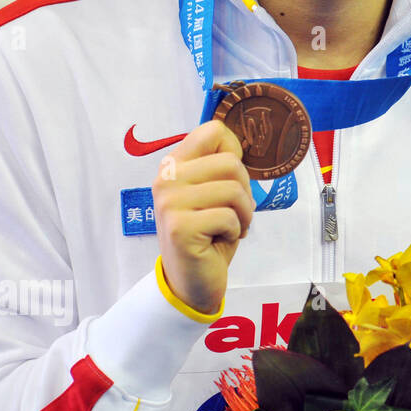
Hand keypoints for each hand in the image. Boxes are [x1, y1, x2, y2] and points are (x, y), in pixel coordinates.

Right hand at [152, 119, 255, 313]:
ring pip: (233, 190)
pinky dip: (235, 231)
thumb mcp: (214, 192)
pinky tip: (218, 241)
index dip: (234, 153)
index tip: (231, 178)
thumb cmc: (209, 233)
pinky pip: (229, 217)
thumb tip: (243, 137)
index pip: (213, 130)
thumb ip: (220, 165)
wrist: (193, 280)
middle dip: (244, 192)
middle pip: (231, 162)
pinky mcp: (179, 227)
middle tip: (232, 213)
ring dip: (242, 214)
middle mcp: (166, 179)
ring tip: (227, 227)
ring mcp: (169, 203)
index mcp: (174, 164)